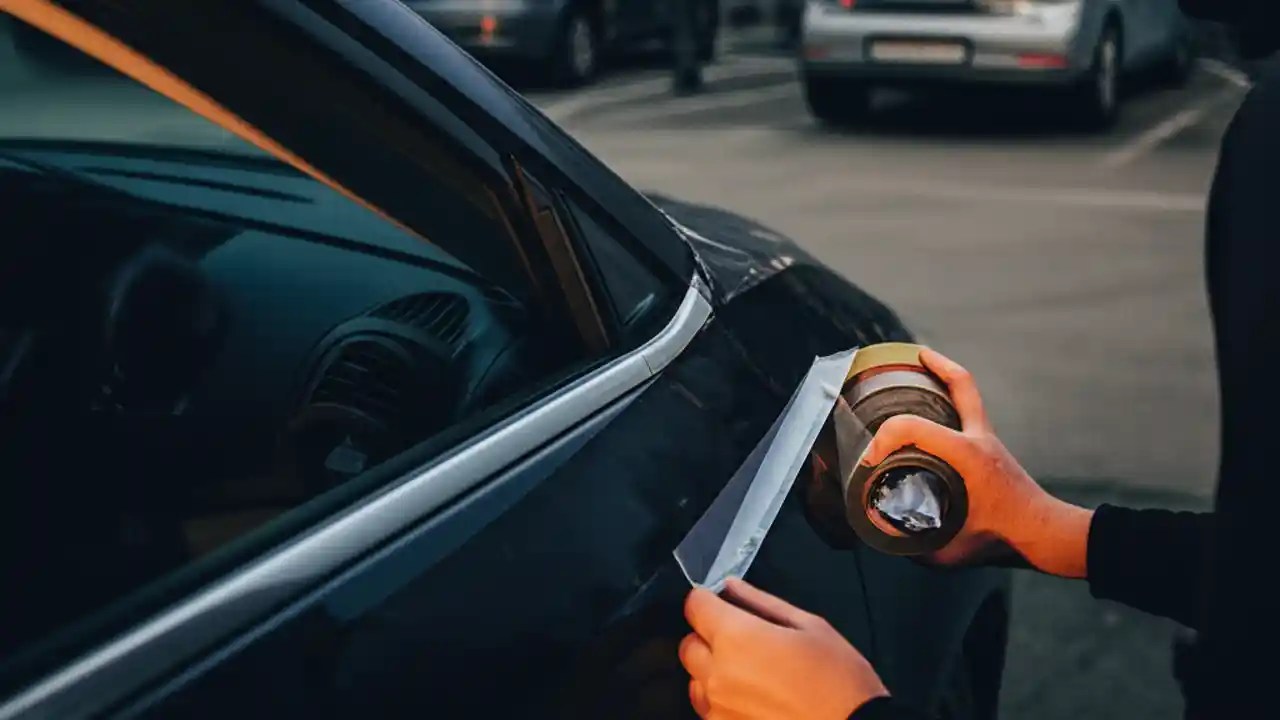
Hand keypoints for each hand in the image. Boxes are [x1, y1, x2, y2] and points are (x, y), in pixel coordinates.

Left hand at [679, 578, 886, 719]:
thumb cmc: (839, 680)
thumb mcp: (809, 626)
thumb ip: (762, 602)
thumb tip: (731, 587)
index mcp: (736, 638)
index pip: (695, 605)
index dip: (707, 600)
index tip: (721, 604)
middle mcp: (717, 674)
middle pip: (689, 644)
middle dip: (708, 636)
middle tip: (744, 641)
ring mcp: (718, 709)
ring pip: (696, 680)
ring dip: (713, 672)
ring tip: (753, 676)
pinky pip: (709, 710)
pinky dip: (722, 701)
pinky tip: (755, 700)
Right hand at [859, 348, 1093, 577]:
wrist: (1045, 533)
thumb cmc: (1003, 539)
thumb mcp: (950, 550)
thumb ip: (914, 547)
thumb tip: (885, 538)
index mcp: (965, 455)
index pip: (912, 427)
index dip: (883, 439)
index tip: (871, 461)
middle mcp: (978, 439)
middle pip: (962, 385)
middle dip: (937, 364)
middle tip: (915, 355)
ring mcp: (989, 441)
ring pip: (970, 394)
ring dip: (948, 378)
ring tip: (926, 370)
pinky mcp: (993, 451)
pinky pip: (970, 415)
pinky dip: (954, 404)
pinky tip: (937, 413)